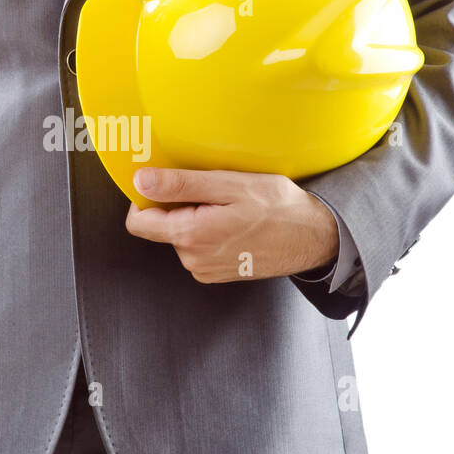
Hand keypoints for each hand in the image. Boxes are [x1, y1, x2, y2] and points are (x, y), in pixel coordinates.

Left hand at [125, 167, 338, 282]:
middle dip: (179, 205)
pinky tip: (235, 221)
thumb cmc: (279, 209)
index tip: (162, 182)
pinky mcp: (217, 272)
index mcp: (191, 235)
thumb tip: (142, 182)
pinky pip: (198, 246)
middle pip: (161, 226)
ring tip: (229, 207)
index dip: (145, 198)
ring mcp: (205, 268)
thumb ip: (180, 185)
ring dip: (197, 217)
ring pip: (181, 235)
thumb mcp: (229, 185)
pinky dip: (210, 230)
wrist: (314, 236)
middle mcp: (193, 258)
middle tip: (213, 190)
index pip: (138, 222)